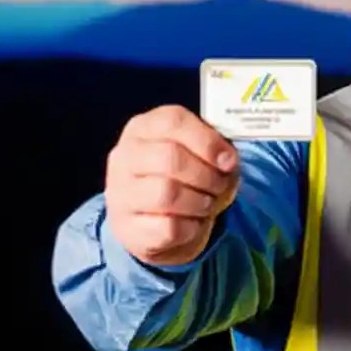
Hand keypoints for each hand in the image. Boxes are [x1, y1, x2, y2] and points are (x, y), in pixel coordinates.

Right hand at [104, 104, 240, 265]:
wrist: (151, 219)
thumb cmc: (180, 175)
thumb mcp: (194, 150)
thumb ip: (212, 146)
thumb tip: (227, 160)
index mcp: (143, 127)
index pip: (173, 122)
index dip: (208, 142)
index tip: (229, 161)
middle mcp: (124, 156)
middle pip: (170, 159)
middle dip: (207, 175)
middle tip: (221, 185)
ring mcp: (120, 193)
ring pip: (167, 194)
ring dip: (200, 202)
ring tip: (208, 203)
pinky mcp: (127, 228)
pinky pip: (167, 228)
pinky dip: (191, 227)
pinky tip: (193, 223)